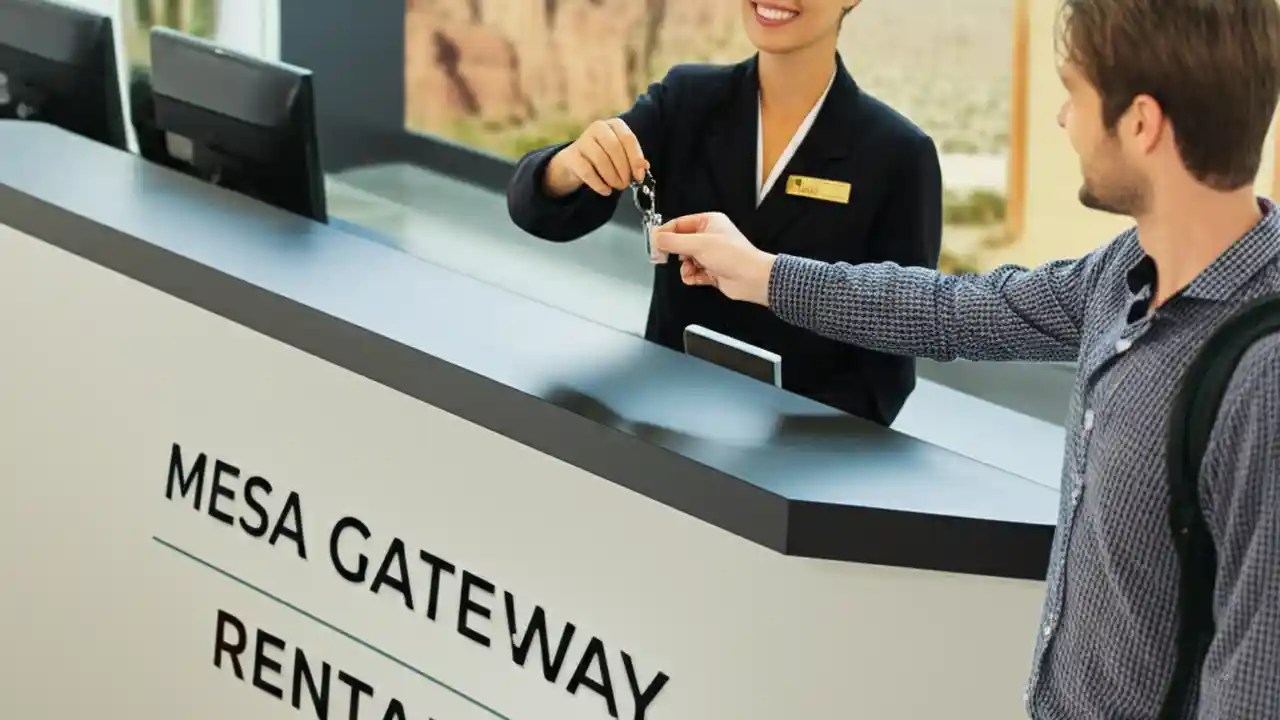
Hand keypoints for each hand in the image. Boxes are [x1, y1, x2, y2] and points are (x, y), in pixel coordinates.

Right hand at [544, 118, 648, 197]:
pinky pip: (587, 171)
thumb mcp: (621, 156)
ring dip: (612, 177)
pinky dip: (599, 184)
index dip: (635, 158)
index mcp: (614, 125)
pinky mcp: (571, 156)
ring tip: (616, 186)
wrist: (575, 163)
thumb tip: (643, 166)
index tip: (639, 176)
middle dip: (623, 170)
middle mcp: (598, 128)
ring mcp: (583, 140)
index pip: (628, 138)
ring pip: (601, 159)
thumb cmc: (604, 158)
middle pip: (615, 148)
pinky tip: (606, 191)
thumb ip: (634, 160)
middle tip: (626, 184)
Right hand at [653, 212, 776, 305]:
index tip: (654, 242)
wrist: (751, 279)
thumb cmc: (734, 256)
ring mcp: (710, 254)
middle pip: (680, 242)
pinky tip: (699, 277)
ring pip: (685, 260)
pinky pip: (693, 272)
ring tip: (692, 268)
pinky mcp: (711, 270)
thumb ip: (673, 241)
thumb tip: (656, 238)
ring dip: (685, 267)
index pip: (679, 224)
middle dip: (675, 252)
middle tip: (665, 257)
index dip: (665, 233)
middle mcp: (709, 236)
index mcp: (708, 222)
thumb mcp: (698, 244)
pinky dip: (692, 276)